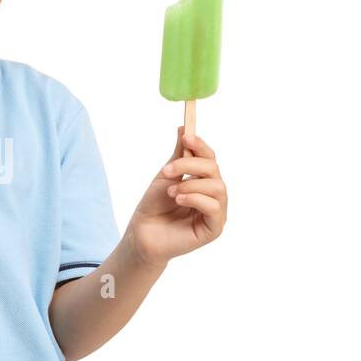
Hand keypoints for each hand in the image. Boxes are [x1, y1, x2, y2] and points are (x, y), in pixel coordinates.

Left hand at [126, 126, 226, 267]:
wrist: (143, 233)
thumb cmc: (154, 206)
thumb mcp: (166, 176)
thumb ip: (179, 155)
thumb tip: (184, 127)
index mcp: (203, 181)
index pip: (209, 158)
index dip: (200, 145)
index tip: (185, 135)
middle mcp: (213, 195)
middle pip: (214, 170)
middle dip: (190, 166)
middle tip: (167, 171)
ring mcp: (216, 212)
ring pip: (217, 187)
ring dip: (191, 185)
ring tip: (172, 192)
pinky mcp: (214, 228)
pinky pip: (214, 207)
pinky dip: (196, 199)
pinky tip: (179, 199)